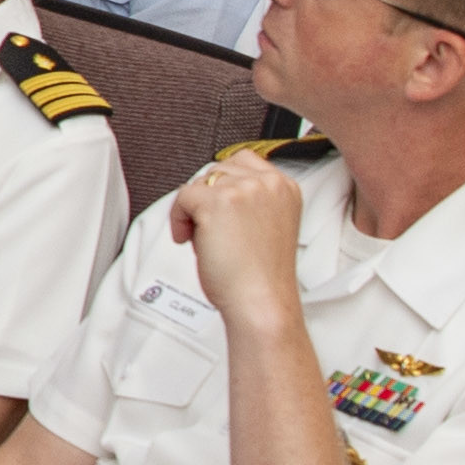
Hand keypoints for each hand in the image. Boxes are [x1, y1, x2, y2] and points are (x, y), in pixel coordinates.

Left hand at [167, 153, 309, 334]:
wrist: (262, 301)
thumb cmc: (262, 276)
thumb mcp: (269, 225)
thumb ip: (251, 202)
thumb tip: (215, 192)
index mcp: (285, 187)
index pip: (245, 162)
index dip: (224, 185)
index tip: (218, 207)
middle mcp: (268, 183)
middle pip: (219, 169)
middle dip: (208, 198)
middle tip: (209, 229)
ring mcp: (243, 189)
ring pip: (200, 183)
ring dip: (194, 209)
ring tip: (204, 238)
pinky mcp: (217, 201)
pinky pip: (182, 197)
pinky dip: (178, 219)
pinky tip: (189, 239)